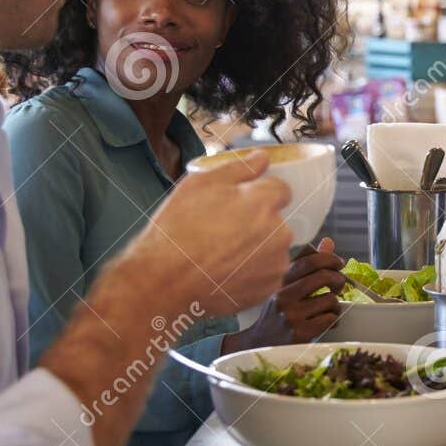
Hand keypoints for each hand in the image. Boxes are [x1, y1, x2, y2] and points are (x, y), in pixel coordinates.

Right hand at [125, 152, 291, 316]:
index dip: (259, 194)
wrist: (164, 281)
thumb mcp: (200, 184)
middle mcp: (278, 232)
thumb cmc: (178, 230)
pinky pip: (267, 272)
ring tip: (222, 252)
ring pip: (273, 247)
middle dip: (257, 221)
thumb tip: (263, 157)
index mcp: (264, 202)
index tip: (240, 203)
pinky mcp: (269, 288)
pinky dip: (253, 271)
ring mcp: (276, 263)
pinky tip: (227, 269)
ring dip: (257, 247)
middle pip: (277, 219)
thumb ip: (239, 167)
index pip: (281, 190)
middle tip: (223, 229)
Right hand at [227, 238, 347, 350]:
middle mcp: (284, 297)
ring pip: (330, 300)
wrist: (259, 344)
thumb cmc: (277, 313)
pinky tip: (325, 322)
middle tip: (338, 286)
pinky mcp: (300, 334)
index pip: (309, 261)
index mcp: (281, 283)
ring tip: (328, 310)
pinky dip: (333, 320)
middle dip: (338, 280)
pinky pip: (330, 319)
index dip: (329, 258)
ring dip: (335, 305)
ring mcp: (291, 316)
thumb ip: (307, 266)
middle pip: (323, 277)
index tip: (338, 264)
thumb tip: (328, 243)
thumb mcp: (286, 287)